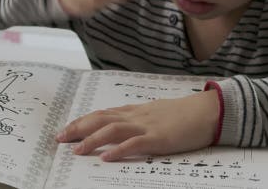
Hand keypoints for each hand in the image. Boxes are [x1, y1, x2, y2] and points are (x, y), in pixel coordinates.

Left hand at [55, 90, 220, 160]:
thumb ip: (137, 119)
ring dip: (92, 139)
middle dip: (78, 129)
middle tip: (60, 139)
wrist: (208, 110)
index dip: (81, 122)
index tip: (65, 130)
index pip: (101, 114)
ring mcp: (147, 126)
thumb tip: (119, 124)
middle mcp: (136, 116)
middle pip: (100, 119)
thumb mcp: (155, 113)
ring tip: (77, 150)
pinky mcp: (159, 138)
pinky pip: (135, 143)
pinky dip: (119, 150)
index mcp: (134, 111)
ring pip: (113, 129)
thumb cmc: (183, 114)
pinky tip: (106, 157)